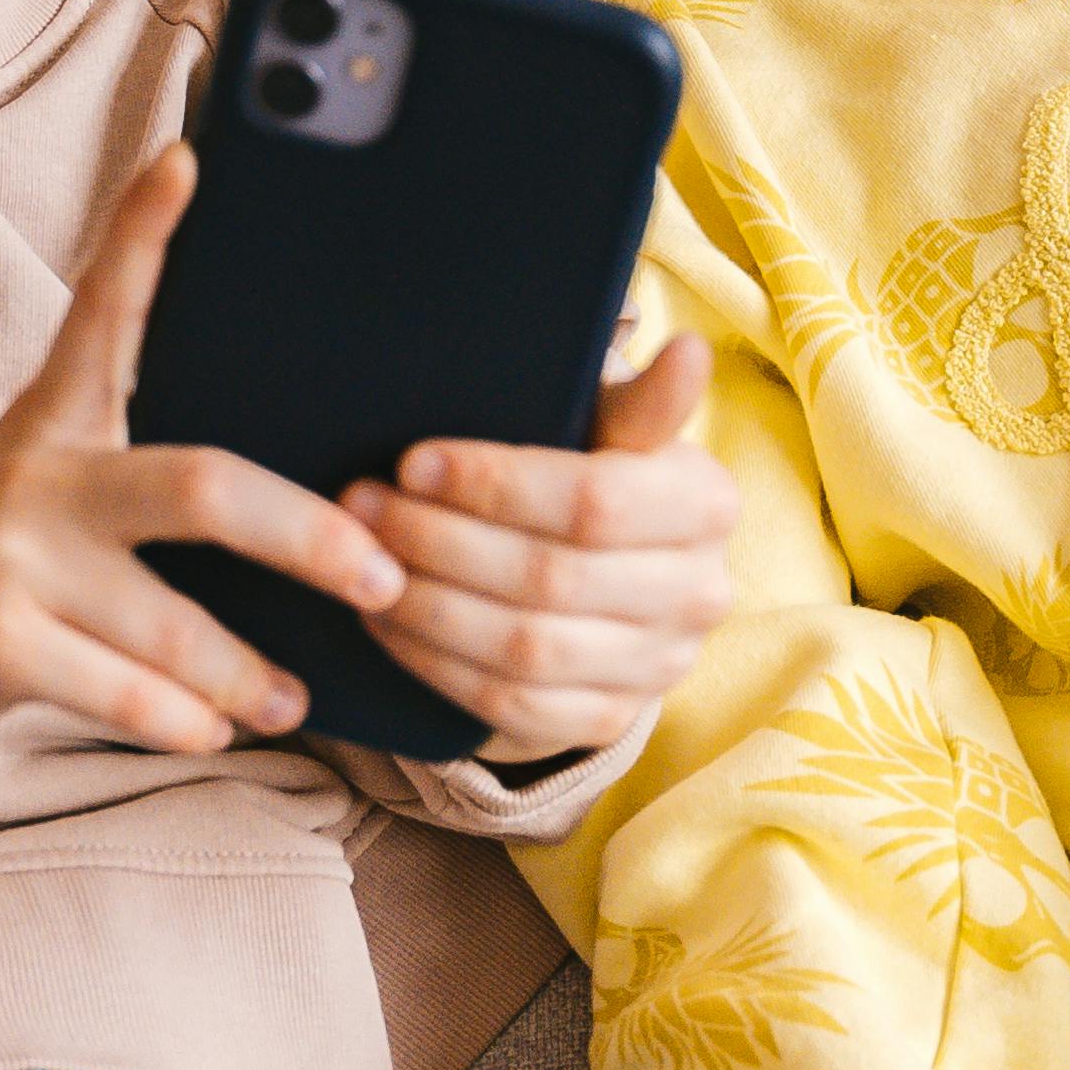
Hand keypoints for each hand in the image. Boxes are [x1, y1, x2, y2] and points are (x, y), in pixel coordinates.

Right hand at [0, 140, 415, 761]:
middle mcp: (38, 477)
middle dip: (306, 535)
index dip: (141, 233)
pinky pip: (119, 689)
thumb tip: (296, 508)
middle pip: (199, 489)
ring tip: (291, 694)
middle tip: (380, 570)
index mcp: (58, 419)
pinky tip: (210, 727)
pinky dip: (179, 717)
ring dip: (247, 670)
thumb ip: (146, 477)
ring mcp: (9, 559)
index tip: (186, 158)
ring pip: (170, 622)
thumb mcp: (44, 478)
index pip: (105, 311)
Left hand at [337, 330, 737, 759]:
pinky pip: (507, 704)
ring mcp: (657, 666)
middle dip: (440, 541)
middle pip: (550, 577)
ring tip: (361, 561)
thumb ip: (636, 399)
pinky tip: (383, 619)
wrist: (606, 575)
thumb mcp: (609, 425)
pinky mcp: (607, 719)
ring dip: (425, 604)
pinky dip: (432, 663)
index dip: (495, 485)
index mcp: (707, 503)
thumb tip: (687, 350)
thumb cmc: (588, 472)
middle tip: (364, 507)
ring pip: (523, 648)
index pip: (595, 501)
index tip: (412, 462)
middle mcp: (699, 593)